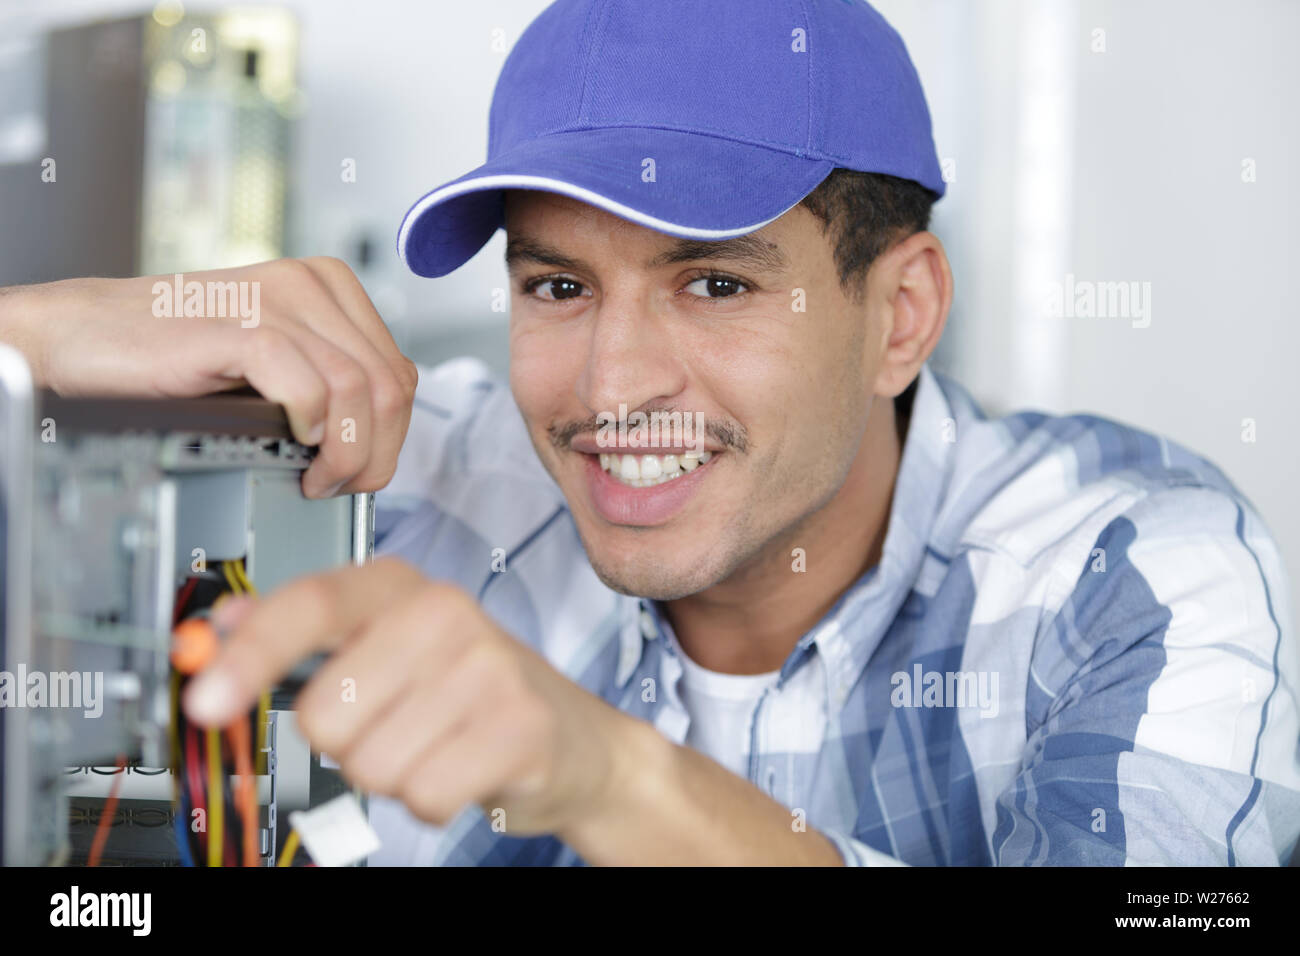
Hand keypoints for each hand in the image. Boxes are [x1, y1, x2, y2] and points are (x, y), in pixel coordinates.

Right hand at [0, 258, 416, 497]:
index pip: (399, 374)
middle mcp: (310, 285)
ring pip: (360, 391)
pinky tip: (295, 448)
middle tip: (343, 485)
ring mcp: (277, 301)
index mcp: (328, 287)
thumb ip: (327, 379)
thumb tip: (378, 437)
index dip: (392, 435)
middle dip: (377, 452)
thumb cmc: (172, 354)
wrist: (84, 338)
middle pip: (389, 386)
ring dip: (348, 452)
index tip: (363, 468)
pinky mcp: (241, 327)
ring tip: (317, 478)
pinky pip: (311, 387)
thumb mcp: (273, 359)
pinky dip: (314, 429)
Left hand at [180, 556, 638, 834]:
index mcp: (400, 586)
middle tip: (396, 725)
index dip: (248, 655)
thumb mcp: (383, 645)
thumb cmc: (469, 689)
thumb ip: (300, 633)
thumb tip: (218, 626)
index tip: (205, 700)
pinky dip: (432, 800)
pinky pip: (423, 793)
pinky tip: (463, 770)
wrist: (574, 739)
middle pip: (324, 712)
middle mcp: (445, 612)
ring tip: (437, 745)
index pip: (308, 606)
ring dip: (393, 774)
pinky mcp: (520, 726)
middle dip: (346, 742)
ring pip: (369, 763)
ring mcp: (488, 667)